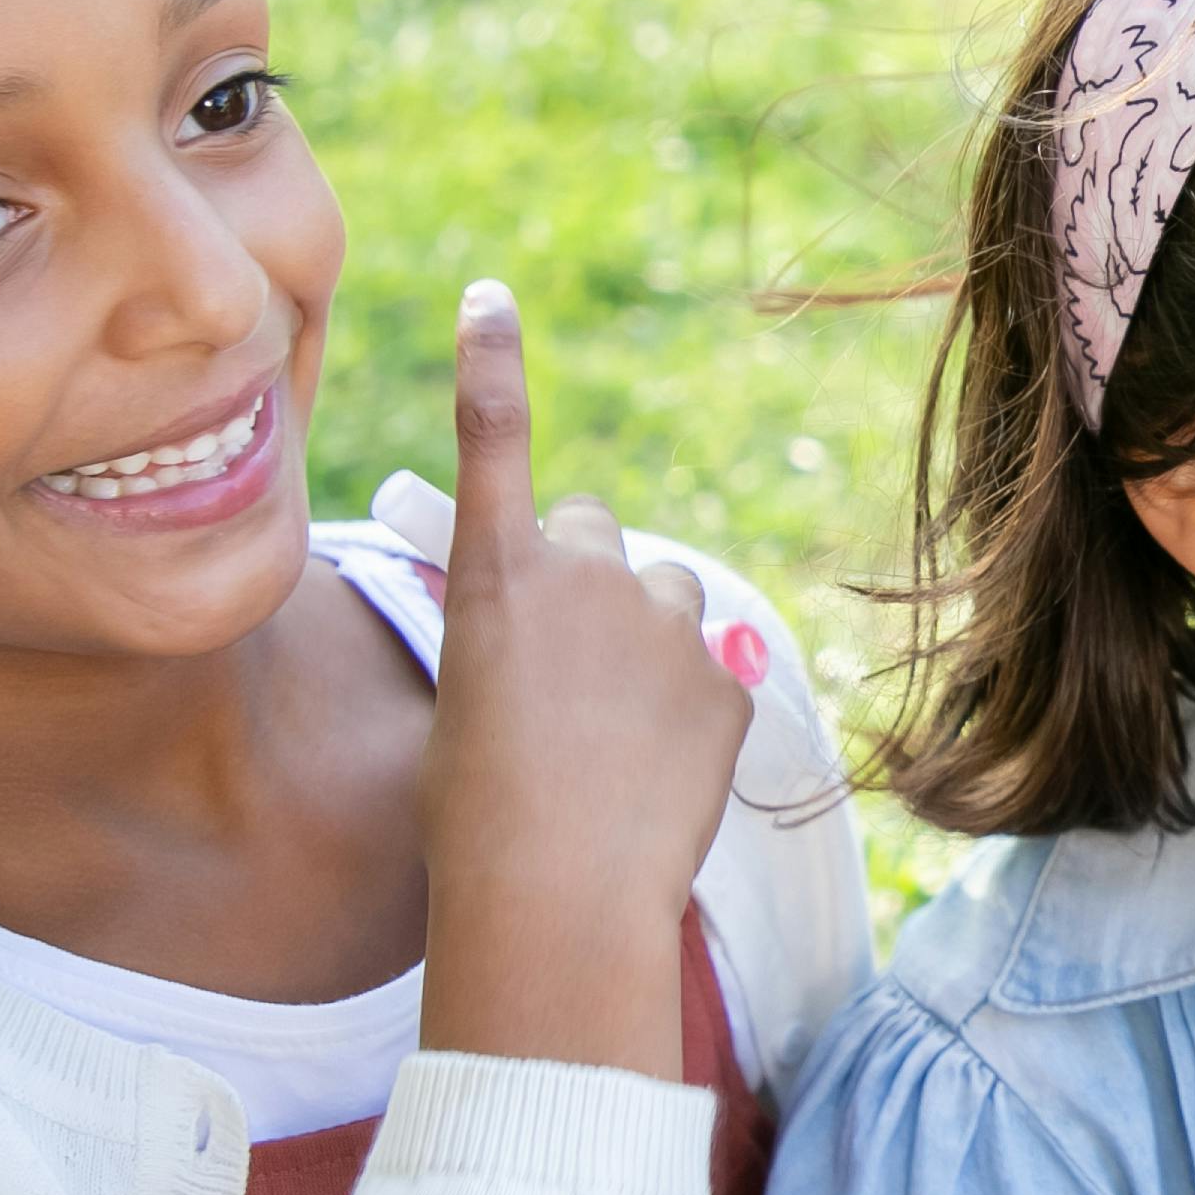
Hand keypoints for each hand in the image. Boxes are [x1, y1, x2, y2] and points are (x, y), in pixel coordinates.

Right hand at [414, 280, 751, 1081]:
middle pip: (592, 533)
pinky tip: (655, 778)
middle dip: (584, 577)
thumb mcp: (467, 705)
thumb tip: (561, 643)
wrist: (558, 897)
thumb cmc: (478, 819)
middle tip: (563, 671)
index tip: (490, 297)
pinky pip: (709, 673)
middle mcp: (587, 575)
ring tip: (611, 735)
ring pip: (665, 597)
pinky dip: (688, 712)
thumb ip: (516, 640)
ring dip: (645, 637)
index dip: (491, 362)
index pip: (493, 438)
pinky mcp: (727, 677)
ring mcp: (668, 623)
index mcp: (498, 576)